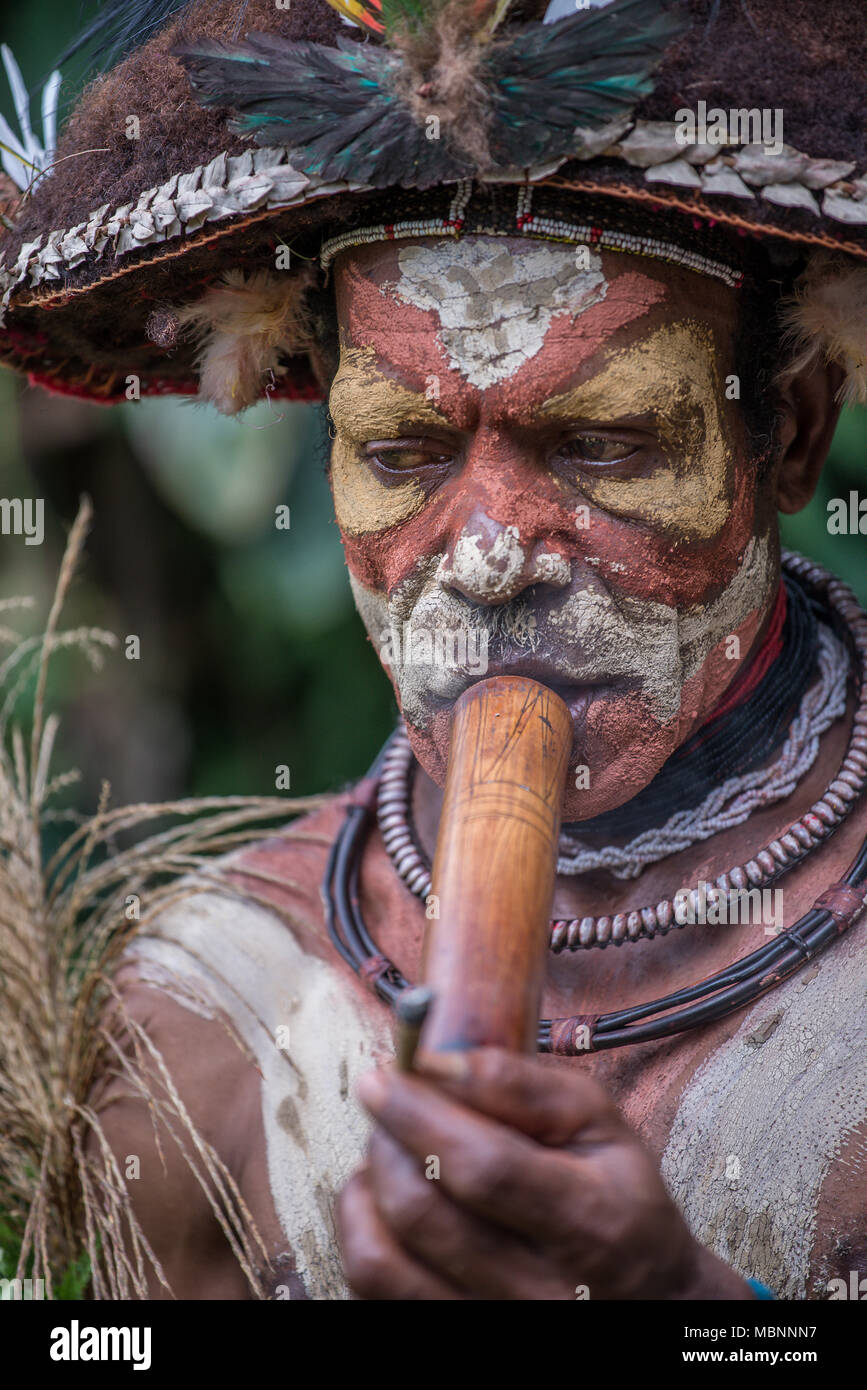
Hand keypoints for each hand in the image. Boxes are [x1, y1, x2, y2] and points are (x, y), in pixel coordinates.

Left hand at [336, 1048, 752, 1300]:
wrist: (645, 1296)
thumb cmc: (616, 1196)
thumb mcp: (599, 1123)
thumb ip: (524, 1084)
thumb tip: (440, 1060)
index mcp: (588, 1222)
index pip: (485, 1169)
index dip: (420, 1115)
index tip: (385, 1075)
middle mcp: (537, 1292)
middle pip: (423, 1213)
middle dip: (388, 1140)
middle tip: (391, 1103)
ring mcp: (490, 1323)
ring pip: (382, 1262)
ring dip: (370, 1185)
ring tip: (391, 1151)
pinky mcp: (455, 1336)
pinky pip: (374, 1289)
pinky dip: (363, 1229)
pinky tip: (387, 1198)